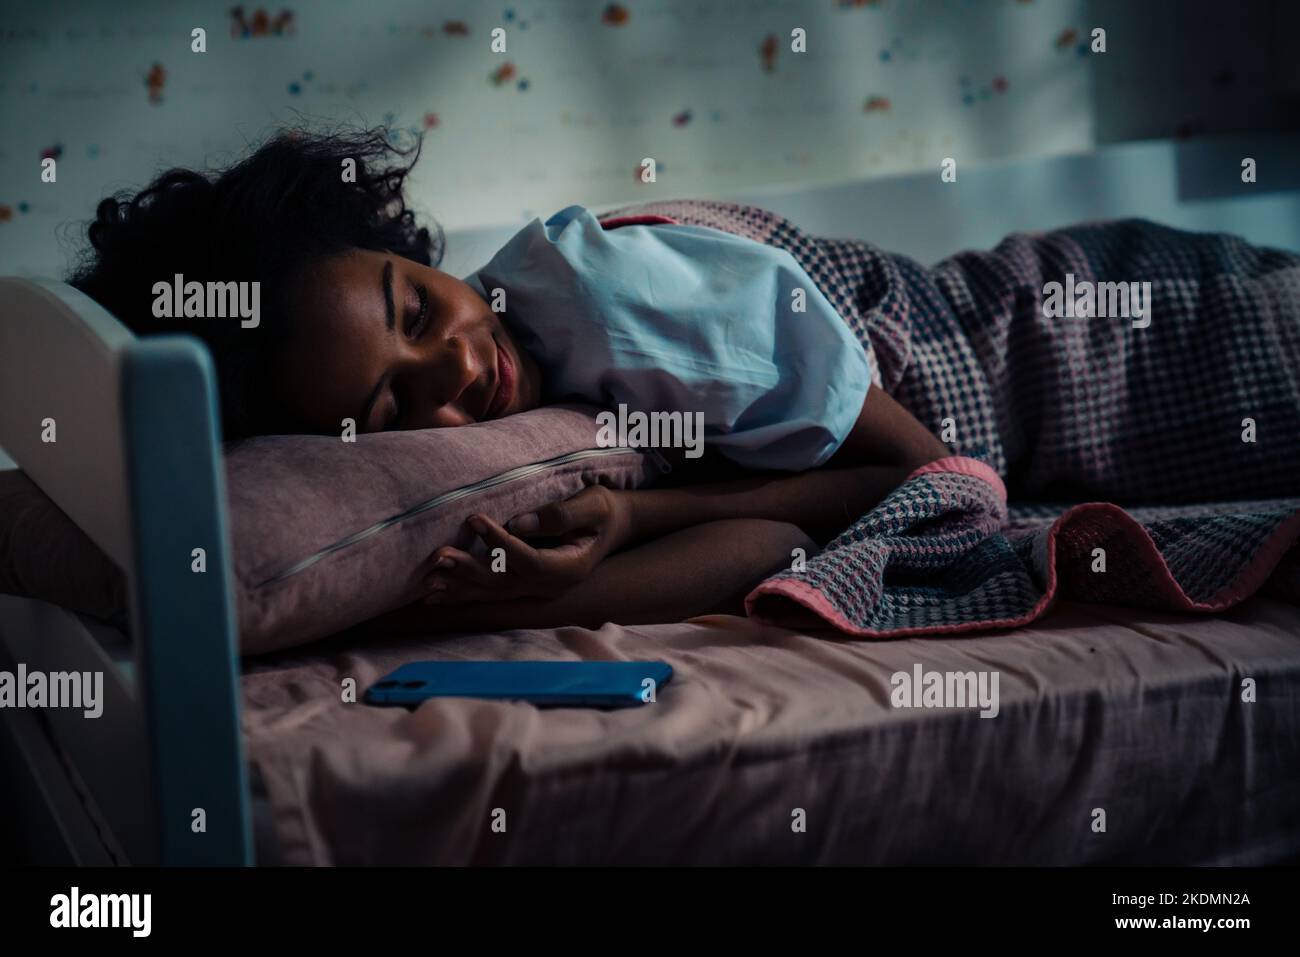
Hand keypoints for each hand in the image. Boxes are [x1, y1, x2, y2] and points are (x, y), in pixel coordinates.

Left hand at [419, 485, 630, 603]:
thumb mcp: (593, 505)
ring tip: (428, 581)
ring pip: (492, 593)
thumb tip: (519, 523)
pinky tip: (436, 596)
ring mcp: (537, 590)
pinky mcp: (525, 586)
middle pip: (504, 583)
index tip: (474, 518)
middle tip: (439, 556)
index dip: (500, 542)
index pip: (528, 559)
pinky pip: (491, 593)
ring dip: (459, 587)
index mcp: (569, 568)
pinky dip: (463, 593)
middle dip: (469, 571)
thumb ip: (560, 515)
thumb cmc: (603, 510)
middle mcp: (550, 585)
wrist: (613, 526)